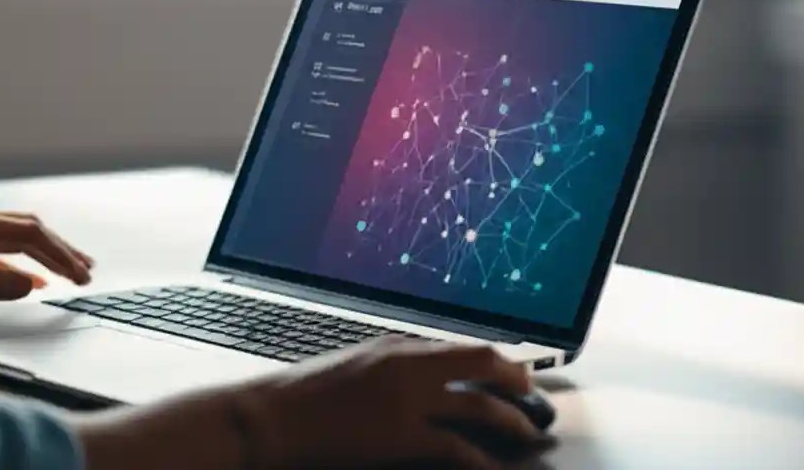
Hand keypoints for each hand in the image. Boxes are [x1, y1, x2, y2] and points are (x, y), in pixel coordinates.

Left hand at [0, 210, 93, 299]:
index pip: (28, 231)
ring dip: (45, 259)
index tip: (78, 272)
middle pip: (27, 233)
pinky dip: (21, 269)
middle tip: (86, 272)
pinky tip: (37, 284)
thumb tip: (30, 286)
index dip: (57, 251)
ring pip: (16, 244)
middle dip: (59, 252)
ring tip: (72, 274)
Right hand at [243, 336, 540, 469]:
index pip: (462, 345)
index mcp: (396, 345)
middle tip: (533, 397)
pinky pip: (459, 448)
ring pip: (481, 406)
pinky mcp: (402, 436)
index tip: (514, 373)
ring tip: (527, 435)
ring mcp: (407, 400)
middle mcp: (408, 364)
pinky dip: (483, 460)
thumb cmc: (302, 398)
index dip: (497, 360)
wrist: (269, 418)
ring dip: (513, 421)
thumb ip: (393, 369)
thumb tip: (427, 380)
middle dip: (517, 380)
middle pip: (483, 363)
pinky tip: (492, 469)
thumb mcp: (354, 367)